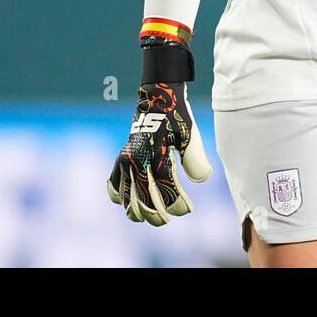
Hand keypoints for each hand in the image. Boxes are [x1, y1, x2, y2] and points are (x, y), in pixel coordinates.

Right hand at [107, 81, 212, 224]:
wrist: (157, 96)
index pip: (166, 189)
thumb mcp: (191, 135)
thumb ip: (196, 159)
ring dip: (136, 210)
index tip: (186, 210)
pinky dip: (119, 195)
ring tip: (147, 218)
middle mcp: (137, 159)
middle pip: (144, 199)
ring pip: (127, 196)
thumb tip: (202, 180)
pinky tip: (128, 201)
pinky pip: (114, 183)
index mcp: (156, 154)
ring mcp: (126, 160)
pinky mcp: (120, 158)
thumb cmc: (177, 117)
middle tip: (166, 221)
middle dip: (156, 214)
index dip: (176, 204)